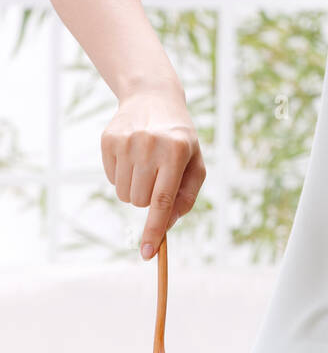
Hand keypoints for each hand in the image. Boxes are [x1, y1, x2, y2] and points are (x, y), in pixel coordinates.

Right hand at [100, 84, 206, 258]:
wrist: (153, 98)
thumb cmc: (179, 139)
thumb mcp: (194, 163)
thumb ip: (185, 197)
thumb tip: (166, 225)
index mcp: (176, 151)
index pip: (162, 200)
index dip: (155, 230)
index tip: (148, 254)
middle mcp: (149, 145)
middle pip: (140, 201)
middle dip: (149, 200)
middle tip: (158, 177)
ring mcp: (126, 141)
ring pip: (124, 194)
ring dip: (135, 189)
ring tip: (146, 166)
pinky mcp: (108, 140)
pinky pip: (112, 179)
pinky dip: (122, 176)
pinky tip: (133, 156)